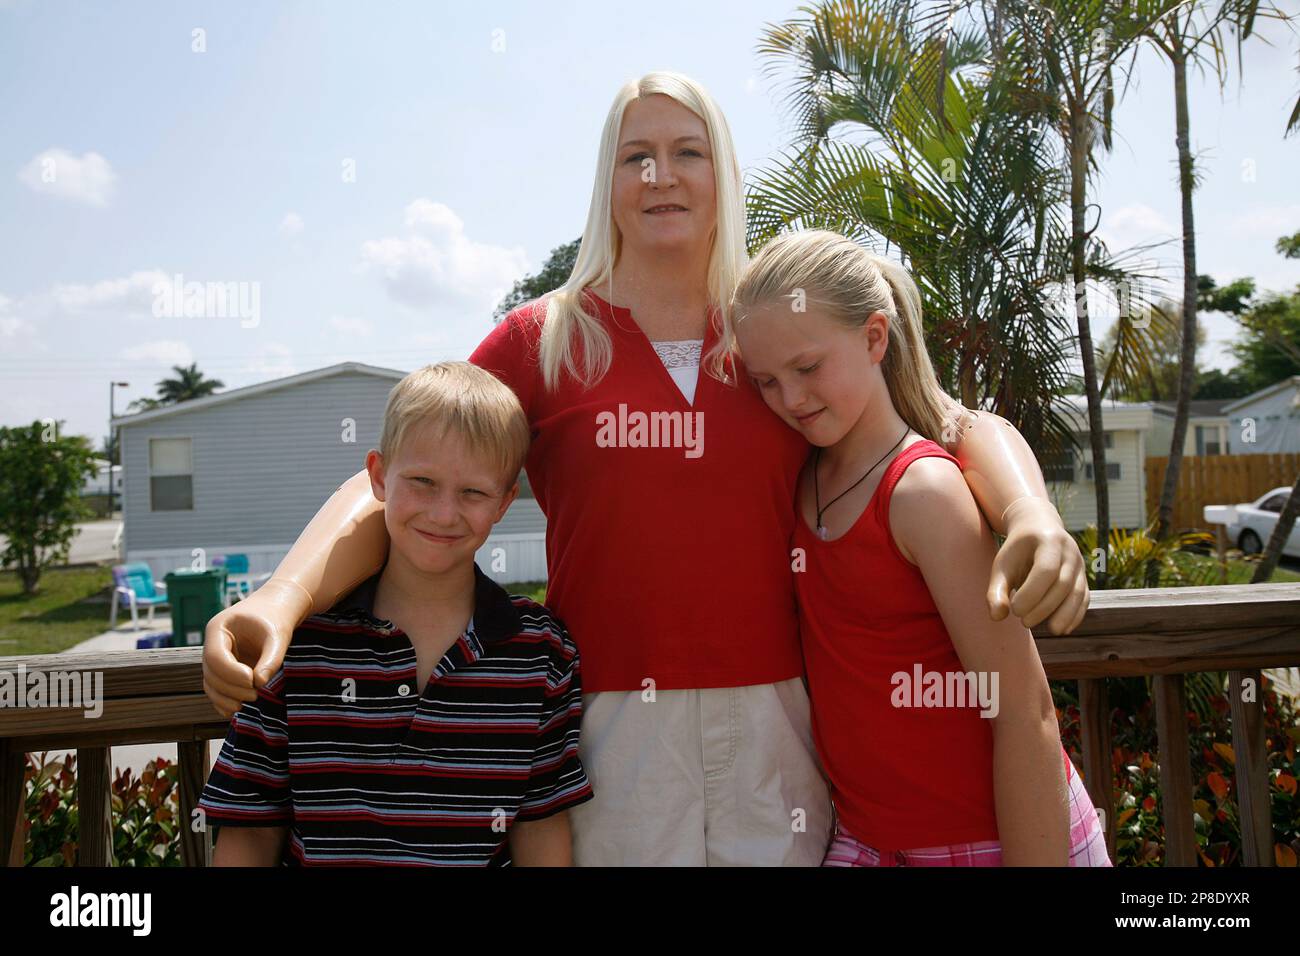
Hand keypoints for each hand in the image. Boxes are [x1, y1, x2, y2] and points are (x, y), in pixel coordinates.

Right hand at [202, 579, 306, 717]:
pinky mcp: (224, 669)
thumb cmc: (276, 619)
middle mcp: (212, 644)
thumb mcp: (278, 635)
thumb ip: (271, 658)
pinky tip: (234, 711)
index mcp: (218, 628)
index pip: (215, 656)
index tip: (251, 680)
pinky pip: (216, 688)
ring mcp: (216, 658)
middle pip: (211, 673)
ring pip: (211, 684)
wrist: (275, 611)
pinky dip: (222, 701)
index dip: (230, 672)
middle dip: (231, 688)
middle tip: (256, 694)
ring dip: (226, 697)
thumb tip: (260, 683)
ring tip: (250, 701)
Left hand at [987, 497, 1088, 633]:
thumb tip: (997, 617)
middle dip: (1044, 607)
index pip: (1046, 570)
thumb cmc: (1017, 551)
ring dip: (1064, 615)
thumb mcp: (1002, 565)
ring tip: (1049, 631)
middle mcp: (1069, 551)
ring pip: (1078, 593)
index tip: (1015, 610)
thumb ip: (996, 590)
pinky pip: (1084, 598)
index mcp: (1048, 541)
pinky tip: (1062, 629)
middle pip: (1062, 584)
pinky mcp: (1083, 578)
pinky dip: (1075, 615)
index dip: (1032, 593)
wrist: (1039, 529)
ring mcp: (1079, 564)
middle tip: (1024, 622)